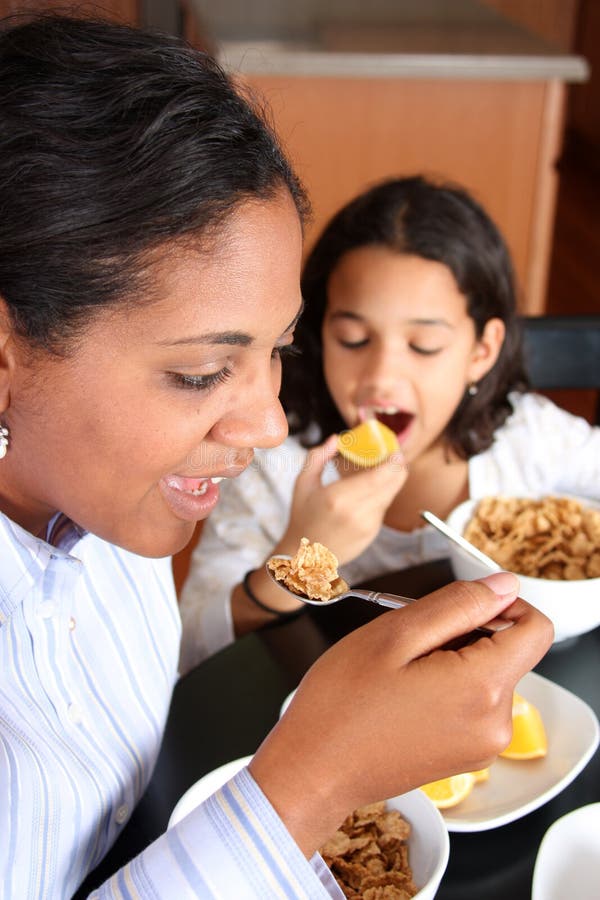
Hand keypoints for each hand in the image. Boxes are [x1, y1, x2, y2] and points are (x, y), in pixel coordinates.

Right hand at [249, 572, 553, 856]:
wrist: (314, 770)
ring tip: (401, 670)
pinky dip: (448, 683)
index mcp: (482, 688)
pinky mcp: (467, 753)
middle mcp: (495, 723)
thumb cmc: (342, 704)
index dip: (502, 604)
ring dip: (453, 657)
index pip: (536, 628)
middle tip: (410, 642)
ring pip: (489, 673)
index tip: (459, 606)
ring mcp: (482, 744)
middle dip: (465, 632)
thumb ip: (458, 605)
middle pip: (509, 650)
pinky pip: (475, 700)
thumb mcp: (395, 635)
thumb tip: (504, 585)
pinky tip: (405, 691)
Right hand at [276, 435, 407, 563]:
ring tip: (378, 472)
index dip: (393, 461)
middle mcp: (357, 512)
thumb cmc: (303, 517)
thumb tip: (335, 439)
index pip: (381, 475)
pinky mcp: (373, 533)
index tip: (394, 450)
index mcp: (338, 497)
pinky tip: (367, 492)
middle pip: (393, 483)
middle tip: (393, 456)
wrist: (307, 556)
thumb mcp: (303, 483)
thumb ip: (318, 457)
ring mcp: (367, 525)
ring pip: (391, 495)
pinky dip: (380, 497)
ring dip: (389, 481)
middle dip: (397, 467)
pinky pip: (383, 508)